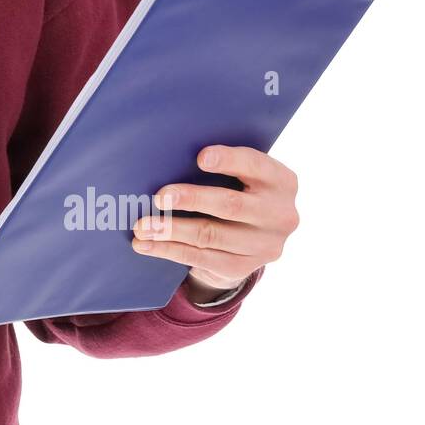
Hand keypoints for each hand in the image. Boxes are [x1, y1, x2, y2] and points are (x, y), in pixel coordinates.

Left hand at [131, 145, 299, 302]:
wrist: (252, 238)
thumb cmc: (236, 190)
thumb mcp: (242, 176)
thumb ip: (222, 167)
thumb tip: (168, 160)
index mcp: (281, 181)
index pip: (256, 165)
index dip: (229, 160)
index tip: (200, 157)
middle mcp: (280, 214)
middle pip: (230, 205)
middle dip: (192, 200)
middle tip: (160, 197)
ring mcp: (265, 245)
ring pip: (211, 235)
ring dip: (171, 230)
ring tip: (143, 225)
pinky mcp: (244, 267)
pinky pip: (201, 258)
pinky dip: (169, 250)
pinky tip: (145, 244)